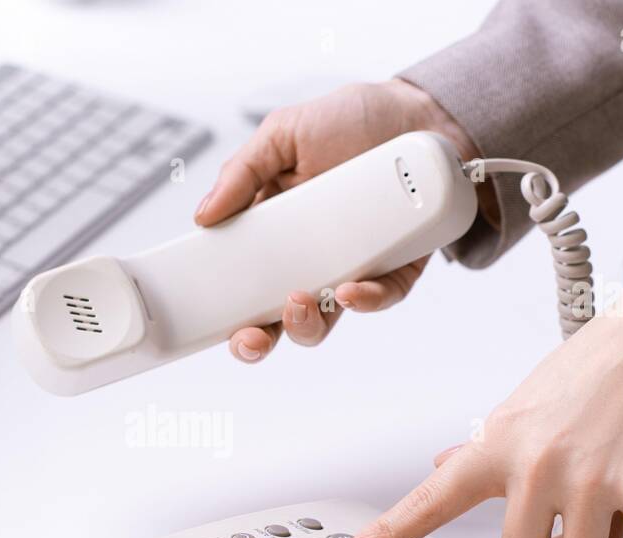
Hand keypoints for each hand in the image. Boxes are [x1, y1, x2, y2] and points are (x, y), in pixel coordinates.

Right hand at [193, 79, 493, 362]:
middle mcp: (309, 259)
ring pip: (325, 319)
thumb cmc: (348, 122)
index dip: (226, 312)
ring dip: (308, 324)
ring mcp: (351, 268)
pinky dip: (365, 300)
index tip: (213, 323)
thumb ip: (241, 171)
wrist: (418, 114)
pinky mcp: (395, 269)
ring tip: (301, 301)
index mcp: (273, 233)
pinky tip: (350, 290)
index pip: (241, 285)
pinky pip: (380, 298)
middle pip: (277, 318)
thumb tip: (203, 217)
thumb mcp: (283, 134)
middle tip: (252, 336)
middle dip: (259, 339)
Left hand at [338, 300, 622, 537]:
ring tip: (613, 503)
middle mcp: (533, 466)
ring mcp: (584, 480)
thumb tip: (442, 467)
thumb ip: (485, 448)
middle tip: (566, 537)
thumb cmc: (593, 371)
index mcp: (497, 447)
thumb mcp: (523, 407)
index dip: (390, 535)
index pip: (430, 500)